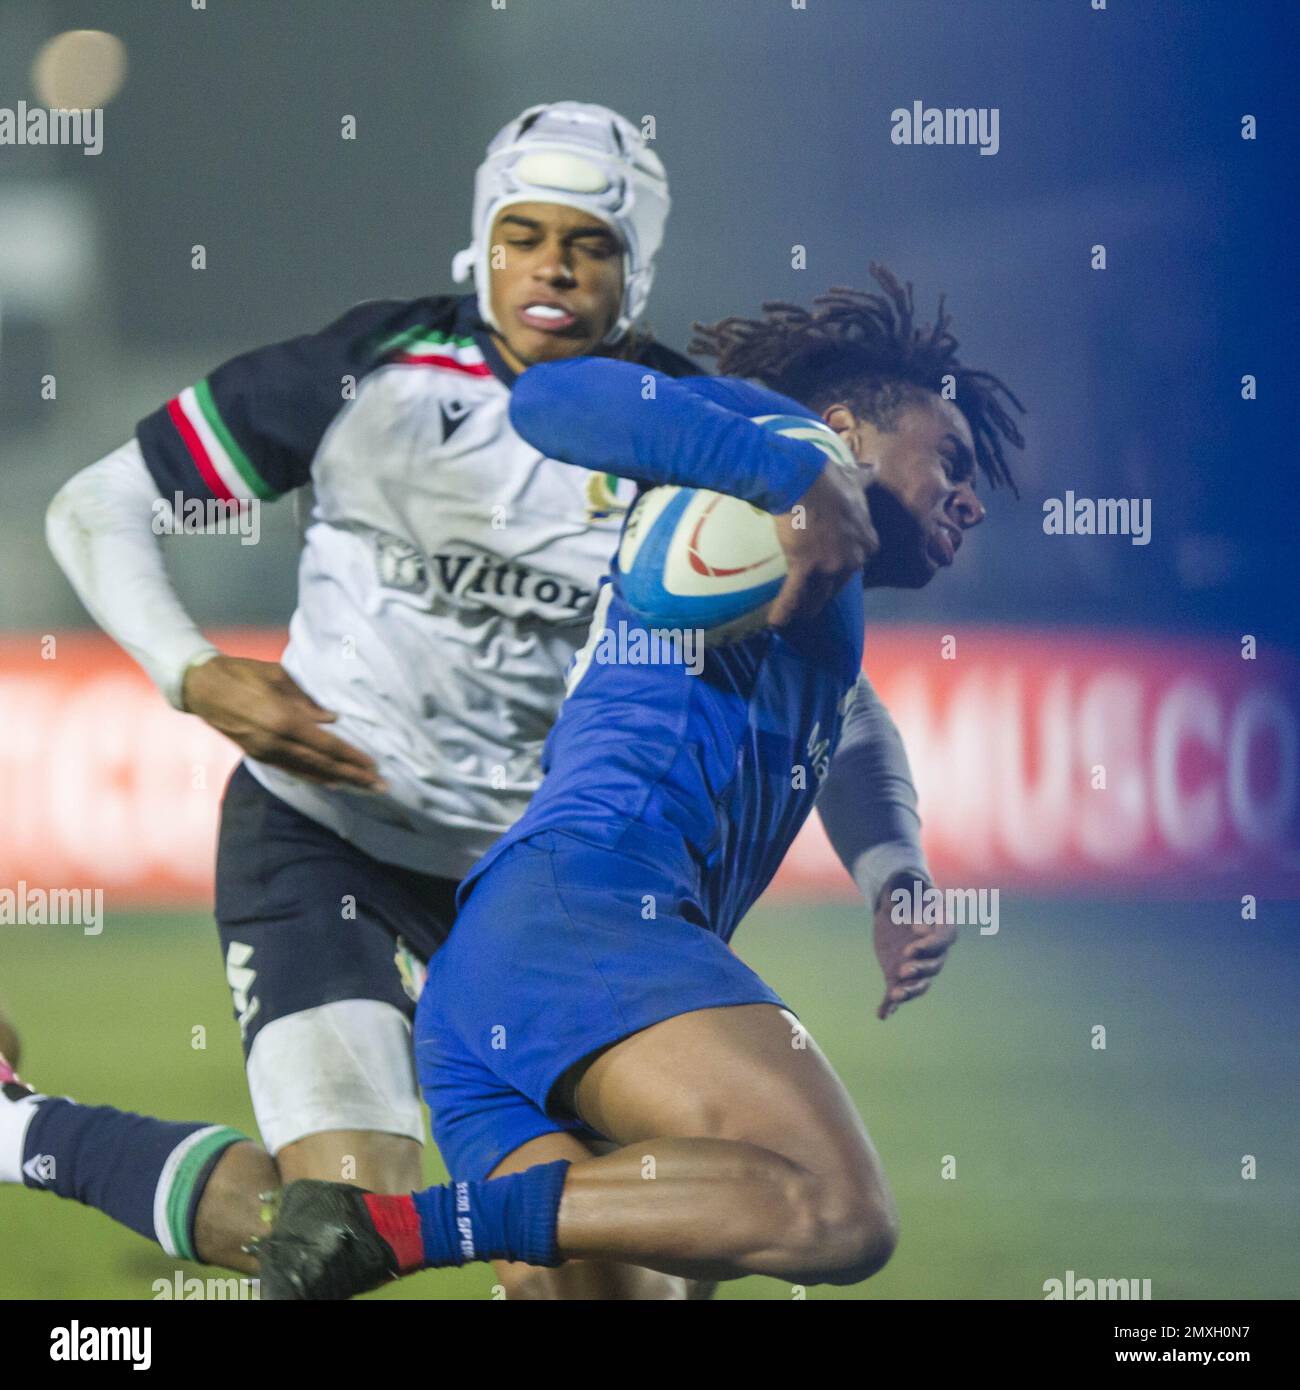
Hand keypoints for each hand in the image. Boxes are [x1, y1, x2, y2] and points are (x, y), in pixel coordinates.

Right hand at [182, 655, 386, 791]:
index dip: (352, 757)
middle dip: (353, 776)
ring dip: (337, 780)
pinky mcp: (257, 755)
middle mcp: (276, 742)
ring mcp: (265, 752)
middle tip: (379, 786)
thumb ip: (307, 702)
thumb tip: (331, 719)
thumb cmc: (242, 673)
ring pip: (308, 771)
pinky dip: (313, 777)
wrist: (201, 687)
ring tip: (361, 787)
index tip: (374, 766)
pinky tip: (329, 781)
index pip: (327, 745)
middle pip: (322, 764)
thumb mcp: (279, 678)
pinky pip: (291, 770)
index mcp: (284, 720)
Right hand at [769, 460, 878, 627]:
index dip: (843, 570)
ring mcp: (831, 565)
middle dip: (826, 594)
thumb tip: (874, 466)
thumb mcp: (854, 478)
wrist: (803, 479)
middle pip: (840, 585)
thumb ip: (866, 478)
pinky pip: (794, 595)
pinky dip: (784, 610)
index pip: (858, 564)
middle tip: (813, 600)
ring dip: (807, 608)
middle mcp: (854, 558)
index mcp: (868, 540)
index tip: (831, 572)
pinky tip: (776, 622)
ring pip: (819, 596)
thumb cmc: (828, 477)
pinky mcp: (806, 568)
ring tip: (797, 616)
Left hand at [873, 870, 955, 1020]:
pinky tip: (882, 1014)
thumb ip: (901, 884)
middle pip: (934, 965)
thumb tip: (897, 883)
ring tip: (896, 995)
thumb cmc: (904, 895)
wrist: (894, 912)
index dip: (931, 943)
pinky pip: (897, 993)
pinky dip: (890, 1005)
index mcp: (940, 928)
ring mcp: (917, 967)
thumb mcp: (901, 887)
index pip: (945, 938)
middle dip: (920, 969)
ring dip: (910, 991)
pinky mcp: (898, 976)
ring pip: (920, 984)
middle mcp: (932, 952)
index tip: (914, 941)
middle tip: (904, 969)